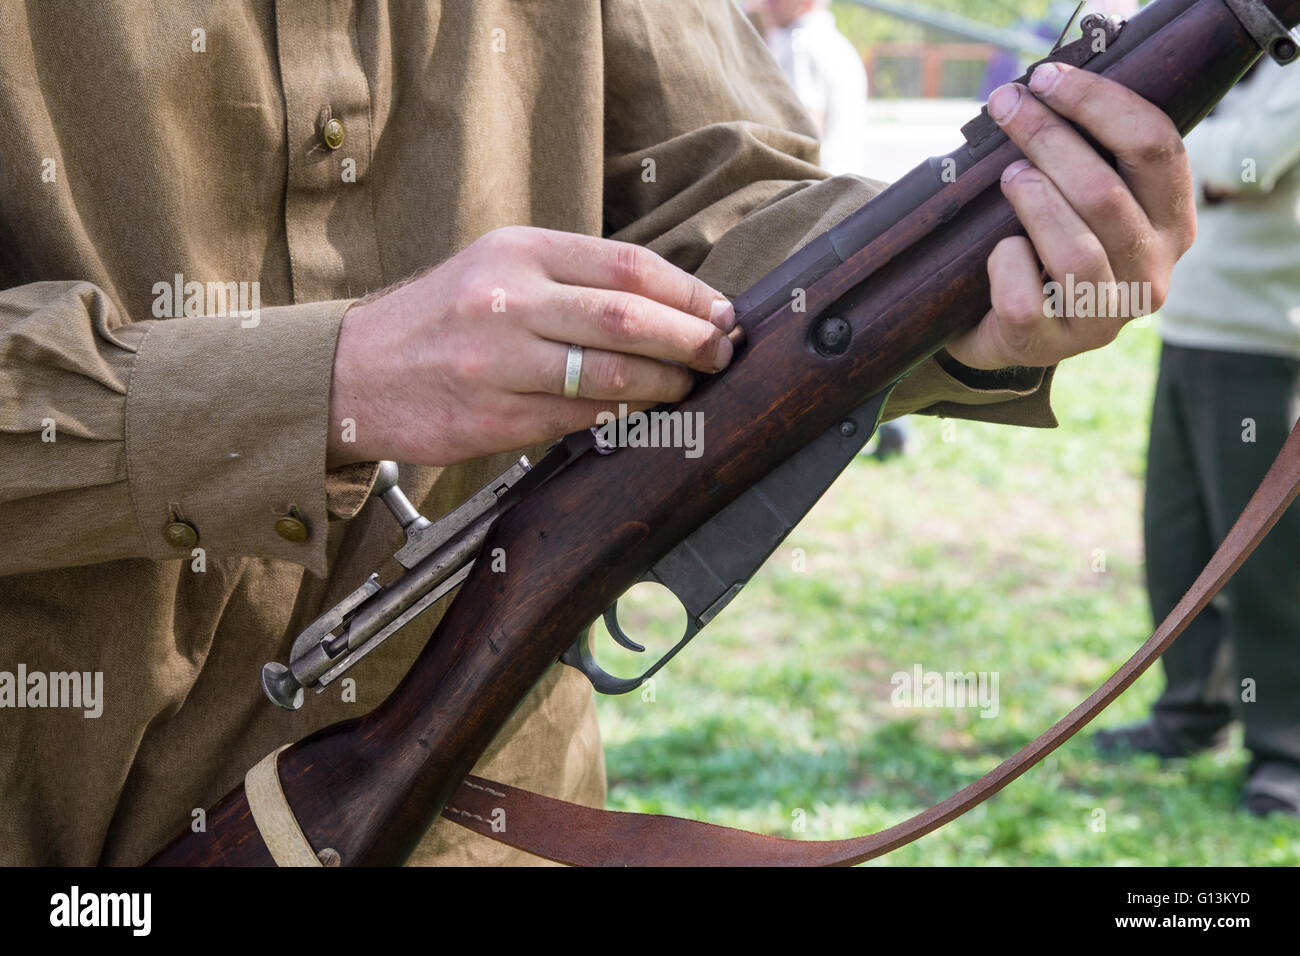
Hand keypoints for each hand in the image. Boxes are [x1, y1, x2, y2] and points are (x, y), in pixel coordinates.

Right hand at [327, 226, 737, 466]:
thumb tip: (669, 303)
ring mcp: (498, 363)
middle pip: (629, 319)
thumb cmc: (441, 318)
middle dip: (692, 340)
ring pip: (611, 376)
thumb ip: (572, 278)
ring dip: (666, 385)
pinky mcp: (492, 418)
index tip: (722, 312)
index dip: (688, 293)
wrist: (353, 373)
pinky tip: (642, 414)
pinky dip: (621, 418)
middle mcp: (508, 300)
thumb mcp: (498, 268)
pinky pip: (578, 420)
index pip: (627, 266)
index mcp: (518, 251)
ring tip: (689, 386)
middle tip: (722, 353)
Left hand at [945, 62, 1196, 370]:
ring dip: (1034, 201)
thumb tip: (1041, 89)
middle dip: (1049, 140)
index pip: (1156, 147)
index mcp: (1172, 223)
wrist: (1003, 325)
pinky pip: (1022, 298)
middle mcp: (1152, 273)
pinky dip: (1004, 264)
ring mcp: (1104, 317)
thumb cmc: (1046, 245)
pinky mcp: (1051, 346)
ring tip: (1010, 177)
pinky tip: (998, 252)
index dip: (1099, 104)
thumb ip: (1084, 154)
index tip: (1047, 79)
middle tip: (1008, 110)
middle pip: (1107, 192)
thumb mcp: (1079, 198)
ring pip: (1074, 250)